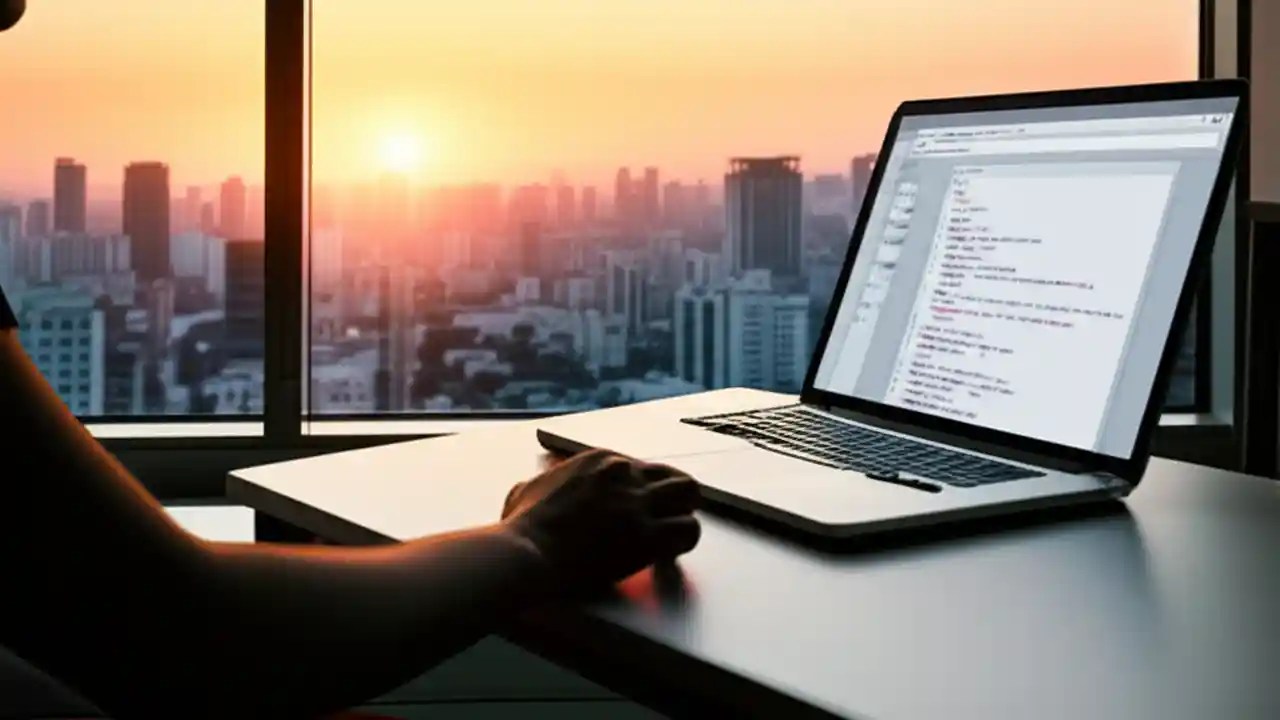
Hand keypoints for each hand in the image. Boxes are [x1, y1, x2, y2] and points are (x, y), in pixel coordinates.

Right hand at [502, 449, 700, 588]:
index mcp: (600, 460)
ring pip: (688, 494)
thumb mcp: (529, 488)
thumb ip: (547, 480)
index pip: (641, 467)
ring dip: (682, 514)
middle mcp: (624, 473)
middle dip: (672, 496)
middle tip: (666, 517)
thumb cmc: (522, 527)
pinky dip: (682, 542)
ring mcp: (638, 502)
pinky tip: (668, 555)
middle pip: (671, 475)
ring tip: (672, 533)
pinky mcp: (647, 534)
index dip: (641, 491)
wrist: (525, 553)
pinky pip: (688, 530)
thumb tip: (542, 480)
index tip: (636, 509)